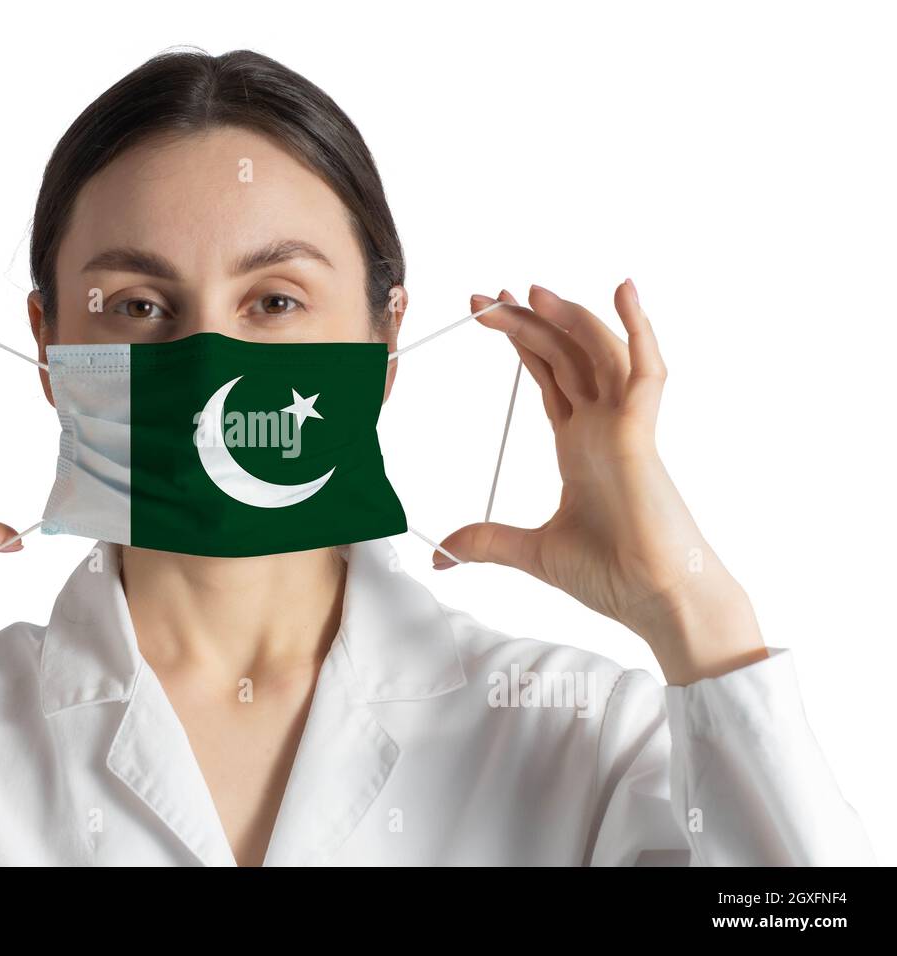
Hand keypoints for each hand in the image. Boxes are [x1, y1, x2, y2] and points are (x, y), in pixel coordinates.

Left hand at [436, 281, 766, 684]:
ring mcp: (625, 426)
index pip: (548, 374)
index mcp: (579, 443)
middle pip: (565, 353)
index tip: (483, 313)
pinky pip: (646, 371)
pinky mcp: (643, 435)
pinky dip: (638, 329)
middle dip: (527, 320)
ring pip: (598, 351)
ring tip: (529, 289)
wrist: (655, 601)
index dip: (519, 341)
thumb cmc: (612, 575)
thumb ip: (487, 543)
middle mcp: (603, 425)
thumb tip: (439, 556)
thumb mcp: (531, 552)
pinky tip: (623, 291)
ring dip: (568, 316)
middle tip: (485, 295)